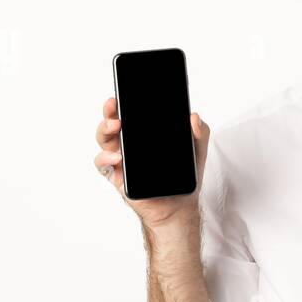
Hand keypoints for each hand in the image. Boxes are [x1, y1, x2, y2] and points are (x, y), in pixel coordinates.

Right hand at [93, 97, 209, 228]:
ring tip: (116, 125)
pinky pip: (103, 165)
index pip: (130, 114)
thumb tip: (195, 117)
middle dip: (109, 111)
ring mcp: (120, 161)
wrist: (179, 208)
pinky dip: (105, 158)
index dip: (123, 102)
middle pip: (112, 123)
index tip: (123, 92)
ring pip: (104, 140)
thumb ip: (199, 134)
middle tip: (114, 104)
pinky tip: (118, 157)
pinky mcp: (117, 177)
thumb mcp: (195, 152)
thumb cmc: (183, 179)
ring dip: (104, 129)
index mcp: (144, 136)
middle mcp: (128, 145)